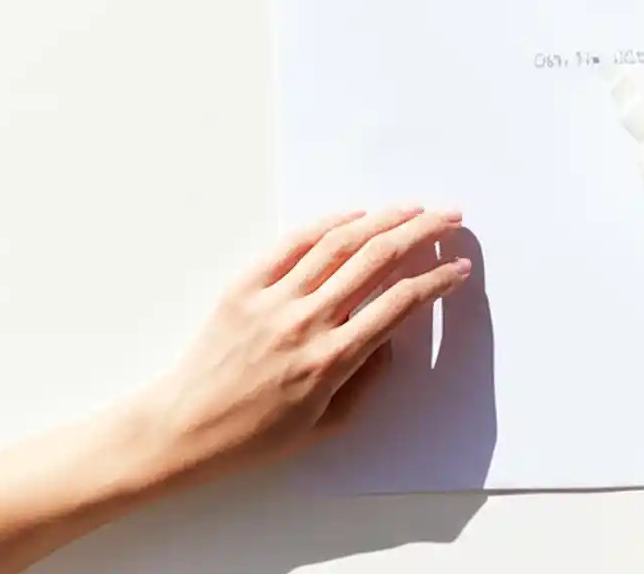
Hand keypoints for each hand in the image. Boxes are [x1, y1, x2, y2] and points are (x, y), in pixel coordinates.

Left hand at [140, 206, 471, 480]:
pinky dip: (328, 223)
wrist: (185, 427)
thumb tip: (388, 337)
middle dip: (422, 233)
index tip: (458, 267)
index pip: (400, 304)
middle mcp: (307, 322)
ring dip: (383, 219)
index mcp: (332, 361)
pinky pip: (293, 243)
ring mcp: (274, 299)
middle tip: (449, 217)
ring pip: (339, 242)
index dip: (436, 281)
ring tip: (412, 208)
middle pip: (378, 259)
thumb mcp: (326, 424)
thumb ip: (366, 379)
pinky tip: (355, 215)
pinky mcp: (245, 285)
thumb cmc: (256, 436)